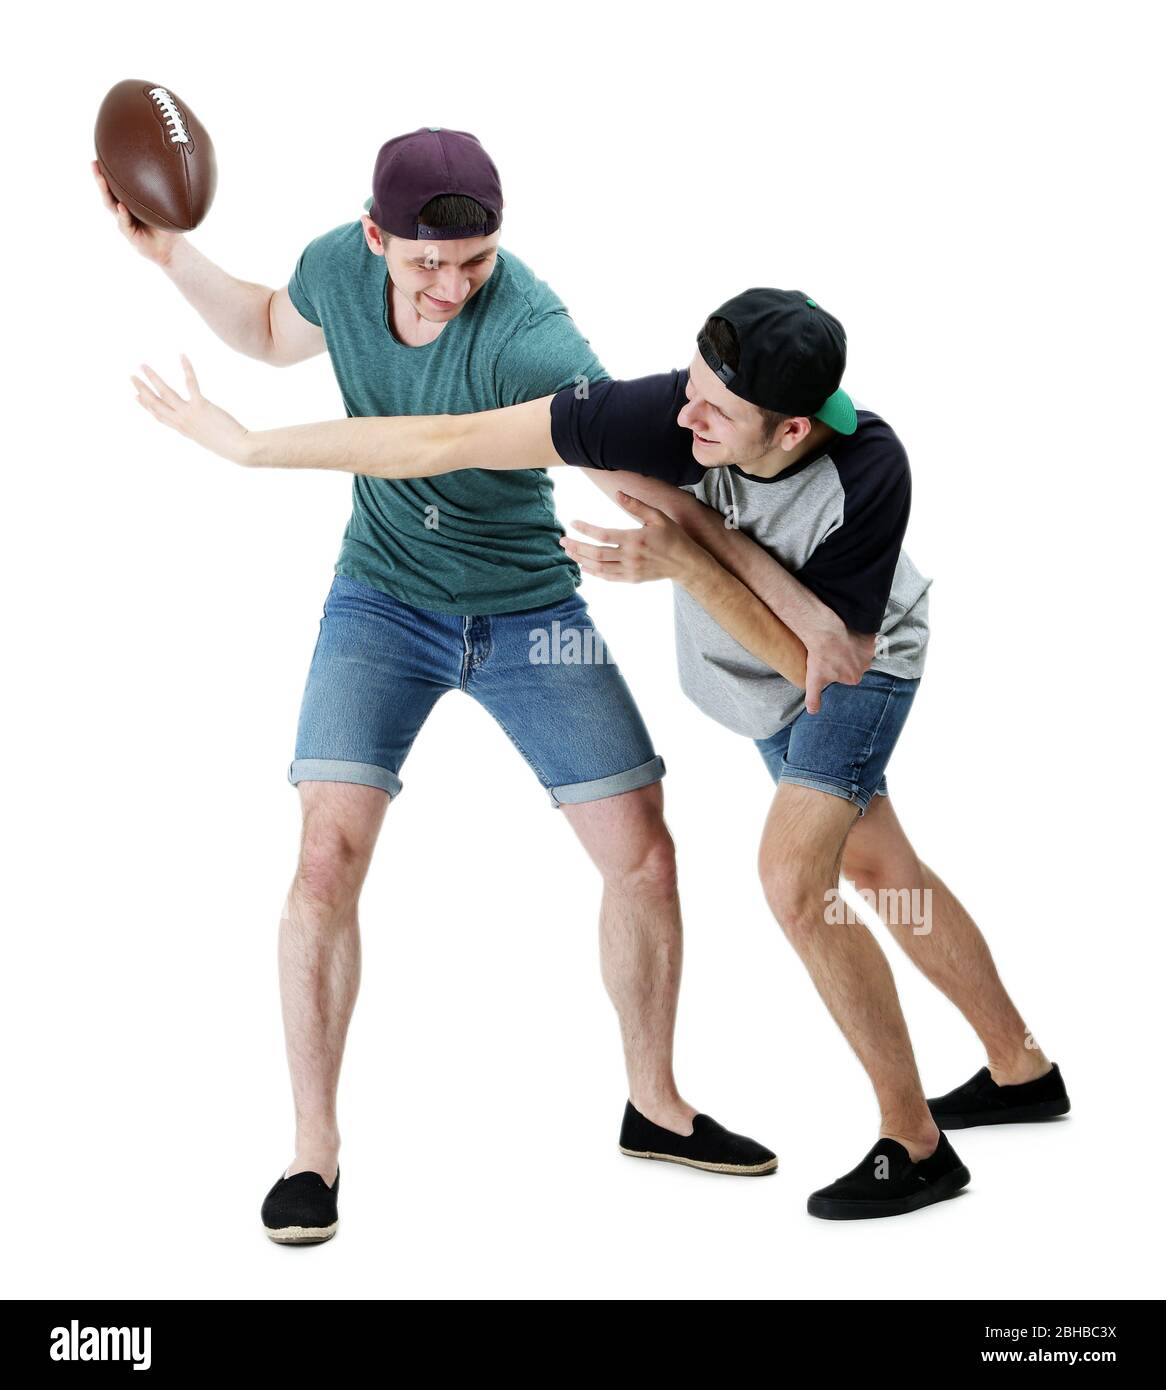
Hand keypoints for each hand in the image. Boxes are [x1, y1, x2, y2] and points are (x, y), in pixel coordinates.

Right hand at [92, 158, 183, 266]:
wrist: (170, 248)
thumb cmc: (166, 224)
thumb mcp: (164, 206)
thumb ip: (162, 192)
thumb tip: (168, 168)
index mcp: (130, 201)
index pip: (116, 185)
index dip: (108, 171)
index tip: (101, 155)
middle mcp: (124, 209)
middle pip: (108, 192)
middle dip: (100, 178)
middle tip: (94, 163)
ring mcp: (124, 221)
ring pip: (111, 205)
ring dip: (105, 192)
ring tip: (101, 179)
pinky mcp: (129, 234)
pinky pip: (124, 223)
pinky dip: (123, 214)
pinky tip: (121, 206)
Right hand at [130, 356, 251, 464]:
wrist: (238, 449)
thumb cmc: (230, 446)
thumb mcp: (209, 439)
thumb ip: (202, 430)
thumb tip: (203, 426)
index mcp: (183, 430)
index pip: (159, 416)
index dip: (146, 406)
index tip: (136, 396)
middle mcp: (182, 422)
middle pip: (156, 404)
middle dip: (142, 389)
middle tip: (132, 376)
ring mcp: (189, 414)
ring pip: (165, 393)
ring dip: (152, 378)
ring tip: (143, 365)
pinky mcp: (201, 406)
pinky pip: (191, 383)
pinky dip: (187, 367)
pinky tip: (182, 355)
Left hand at [559, 490, 701, 582]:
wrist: (685, 563)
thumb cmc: (672, 537)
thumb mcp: (657, 517)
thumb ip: (636, 505)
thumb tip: (618, 493)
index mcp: (635, 539)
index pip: (603, 535)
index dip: (585, 530)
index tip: (572, 523)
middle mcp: (630, 557)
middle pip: (596, 553)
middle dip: (576, 546)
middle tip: (562, 541)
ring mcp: (630, 570)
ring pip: (599, 567)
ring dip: (581, 559)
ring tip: (569, 551)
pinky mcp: (632, 579)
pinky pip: (608, 577)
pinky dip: (594, 572)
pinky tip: (584, 565)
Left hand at [804, 621, 877, 714]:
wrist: (824, 633)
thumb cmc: (819, 657)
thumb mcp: (813, 681)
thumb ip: (813, 699)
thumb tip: (813, 712)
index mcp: (854, 679)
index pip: (848, 674)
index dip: (839, 668)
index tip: (831, 661)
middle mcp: (865, 667)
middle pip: (857, 664)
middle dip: (848, 659)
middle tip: (834, 651)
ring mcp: (869, 653)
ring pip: (862, 652)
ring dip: (854, 649)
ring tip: (841, 643)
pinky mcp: (871, 639)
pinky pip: (868, 640)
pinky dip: (862, 638)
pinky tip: (850, 636)